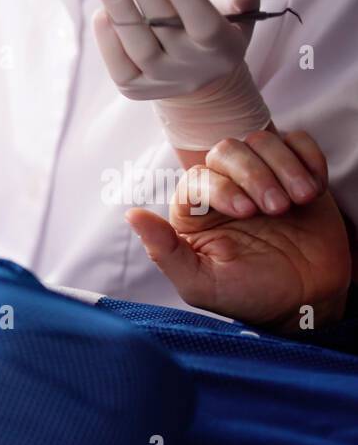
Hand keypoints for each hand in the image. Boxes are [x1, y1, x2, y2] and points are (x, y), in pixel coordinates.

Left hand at [92, 0, 271, 148]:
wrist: (199, 80)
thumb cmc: (220, 31)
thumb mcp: (240, 11)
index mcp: (222, 47)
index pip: (203, 20)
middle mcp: (191, 67)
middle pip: (164, 27)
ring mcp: (161, 81)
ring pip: (138, 47)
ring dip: (120, 12)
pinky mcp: (135, 89)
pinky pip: (119, 65)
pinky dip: (107, 41)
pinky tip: (101, 12)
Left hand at [127, 130, 350, 331]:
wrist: (305, 302)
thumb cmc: (247, 296)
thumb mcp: (199, 283)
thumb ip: (164, 250)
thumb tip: (131, 215)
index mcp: (194, 212)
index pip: (198, 176)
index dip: (222, 187)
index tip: (248, 213)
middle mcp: (224, 190)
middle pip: (227, 150)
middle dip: (254, 175)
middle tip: (277, 209)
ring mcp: (261, 179)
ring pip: (262, 142)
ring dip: (283, 166)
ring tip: (299, 200)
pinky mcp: (297, 174)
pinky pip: (298, 142)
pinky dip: (307, 157)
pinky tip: (313, 188)